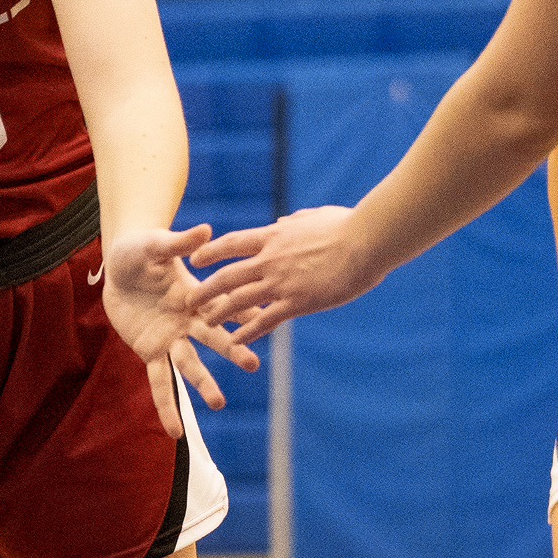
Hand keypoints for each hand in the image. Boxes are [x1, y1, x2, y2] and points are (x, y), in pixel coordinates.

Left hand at [101, 224, 260, 437]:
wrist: (120, 265)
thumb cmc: (141, 249)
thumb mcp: (156, 245)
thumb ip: (179, 243)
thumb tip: (204, 230)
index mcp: (196, 296)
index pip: (225, 306)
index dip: (243, 314)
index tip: (266, 322)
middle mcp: (189, 321)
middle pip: (214, 338)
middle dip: (232, 351)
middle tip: (254, 364)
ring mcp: (171, 339)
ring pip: (190, 365)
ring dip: (203, 384)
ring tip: (219, 403)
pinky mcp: (150, 351)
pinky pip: (159, 382)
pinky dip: (166, 406)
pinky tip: (174, 432)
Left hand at [189, 204, 380, 338]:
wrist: (368, 239)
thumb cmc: (349, 225)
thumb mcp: (314, 217)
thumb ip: (295, 222)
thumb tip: (285, 223)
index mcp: (274, 236)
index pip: (232, 243)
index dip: (210, 252)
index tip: (195, 260)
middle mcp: (270, 259)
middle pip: (226, 276)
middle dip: (204, 289)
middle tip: (189, 300)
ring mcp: (282, 282)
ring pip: (239, 300)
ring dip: (220, 312)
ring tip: (207, 323)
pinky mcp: (299, 302)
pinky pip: (266, 320)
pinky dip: (248, 332)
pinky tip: (237, 341)